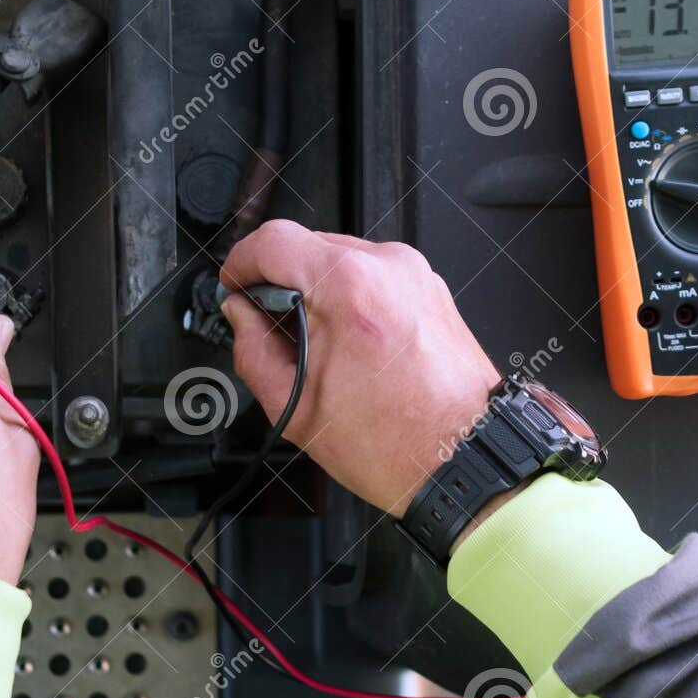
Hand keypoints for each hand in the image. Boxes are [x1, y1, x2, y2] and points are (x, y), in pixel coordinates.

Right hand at [220, 220, 498, 517]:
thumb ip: (254, 351)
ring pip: (340, 258)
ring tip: (316, 345)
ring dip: (315, 289)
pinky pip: (372, 274)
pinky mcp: (428, 286)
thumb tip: (242, 317)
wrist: (464, 457)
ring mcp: (414, 274)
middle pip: (307, 244)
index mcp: (350, 288)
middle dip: (279, 282)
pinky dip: (349, 297)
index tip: (234, 284)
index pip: (273, 241)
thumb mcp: (296, 409)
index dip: (240, 262)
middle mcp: (388, 268)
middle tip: (269, 327)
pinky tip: (348, 343)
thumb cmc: (397, 443)